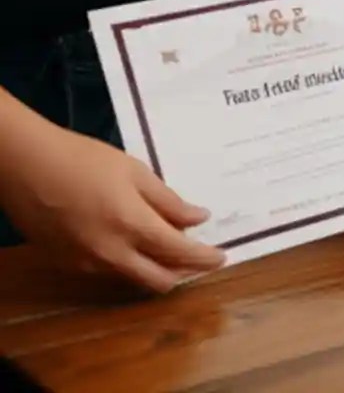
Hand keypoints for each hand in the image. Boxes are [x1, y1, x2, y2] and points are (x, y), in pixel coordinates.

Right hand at [0, 127, 225, 293]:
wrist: (24, 164)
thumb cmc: (82, 159)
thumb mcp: (135, 172)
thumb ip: (169, 201)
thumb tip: (198, 218)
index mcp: (132, 226)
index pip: (181, 254)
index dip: (205, 258)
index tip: (221, 255)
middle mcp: (111, 253)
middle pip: (160, 281)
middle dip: (185, 273)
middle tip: (199, 258)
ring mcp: (86, 263)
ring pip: (134, 279)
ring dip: (157, 270)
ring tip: (170, 248)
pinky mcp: (67, 264)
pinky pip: (109, 272)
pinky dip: (130, 263)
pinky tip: (134, 243)